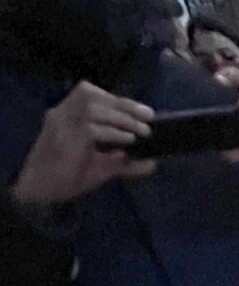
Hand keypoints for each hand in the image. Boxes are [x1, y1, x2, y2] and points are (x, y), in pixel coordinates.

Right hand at [10, 81, 153, 204]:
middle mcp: (61, 113)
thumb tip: (151, 163)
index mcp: (66, 114)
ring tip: (142, 131)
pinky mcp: (64, 138)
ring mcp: (60, 124)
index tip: (142, 111)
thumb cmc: (67, 177)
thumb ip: (124, 162)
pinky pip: (90, 128)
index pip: (90, 93)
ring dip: (121, 117)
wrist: (40, 191)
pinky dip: (112, 132)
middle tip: (147, 117)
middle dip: (124, 104)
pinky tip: (127, 140)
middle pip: (91, 95)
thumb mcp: (101, 167)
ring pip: (92, 107)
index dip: (117, 99)